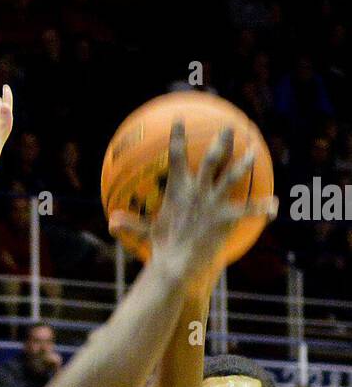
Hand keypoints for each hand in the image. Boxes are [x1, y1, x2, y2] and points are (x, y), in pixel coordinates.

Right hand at [108, 122, 277, 288]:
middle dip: (222, 140)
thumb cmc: (161, 250)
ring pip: (233, 176)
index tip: (179, 120)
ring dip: (245, 162)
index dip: (176, 137)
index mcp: (177, 190)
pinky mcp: (226, 218)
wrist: (176, 265)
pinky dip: (262, 208)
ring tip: (255, 151)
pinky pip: (248, 211)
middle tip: (230, 127)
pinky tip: (276, 206)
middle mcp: (197, 191)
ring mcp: (213, 203)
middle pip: (211, 158)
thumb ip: (129, 225)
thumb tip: (110, 222)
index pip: (175, 156)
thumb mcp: (145, 234)